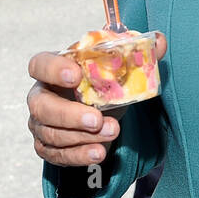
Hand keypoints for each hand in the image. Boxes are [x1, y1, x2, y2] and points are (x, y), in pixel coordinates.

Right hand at [27, 32, 166, 166]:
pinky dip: (78, 155)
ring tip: (112, 132)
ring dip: (81, 137)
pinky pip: (57, 155)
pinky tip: (99, 152)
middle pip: (40, 106)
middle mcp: (41, 96)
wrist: (100, 111)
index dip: (53, 69)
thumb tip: (159, 42)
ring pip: (50, 134)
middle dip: (68, 114)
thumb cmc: (102, 84)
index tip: (76, 75)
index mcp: (52, 69)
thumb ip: (137, 53)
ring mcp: (41, 124)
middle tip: (96, 118)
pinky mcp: (47, 147)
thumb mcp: (117, 68)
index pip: (39, 64)